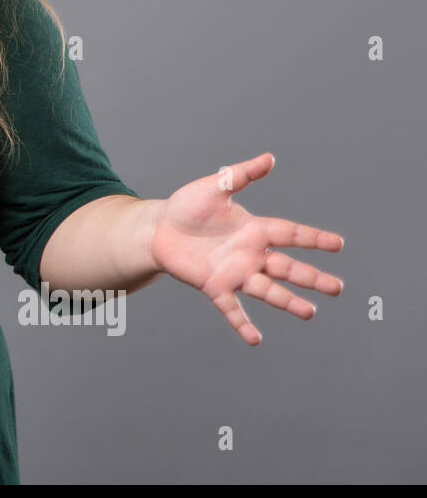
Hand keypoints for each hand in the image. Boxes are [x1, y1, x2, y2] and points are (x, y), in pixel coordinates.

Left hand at [146, 152, 344, 344]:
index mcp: (254, 230)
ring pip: (267, 290)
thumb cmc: (187, 206)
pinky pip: (231, 307)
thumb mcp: (214, 187)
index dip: (314, 238)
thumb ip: (240, 175)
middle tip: (338, 289)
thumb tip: (270, 158)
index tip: (338, 245)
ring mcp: (234, 272)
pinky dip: (242, 323)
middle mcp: (250, 254)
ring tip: (310, 313)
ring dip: (288, 301)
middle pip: (287, 267)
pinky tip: (255, 339)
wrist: (158, 228)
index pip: (290, 234)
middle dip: (312, 278)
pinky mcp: (214, 286)